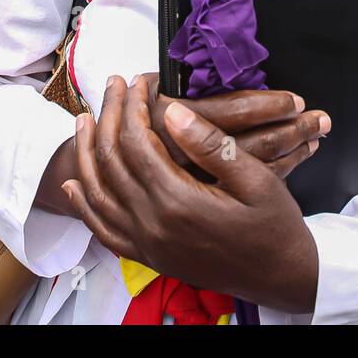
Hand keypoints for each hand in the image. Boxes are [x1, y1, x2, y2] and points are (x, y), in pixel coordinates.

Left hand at [62, 76, 319, 312]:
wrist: (281, 276)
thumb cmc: (274, 226)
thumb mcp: (255, 179)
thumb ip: (211, 145)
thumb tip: (175, 112)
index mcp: (178, 202)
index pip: (137, 141)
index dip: (133, 106)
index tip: (139, 81)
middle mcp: (153, 225)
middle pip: (112, 160)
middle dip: (109, 116)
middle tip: (112, 85)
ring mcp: (147, 244)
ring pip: (98, 193)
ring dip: (86, 153)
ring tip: (84, 120)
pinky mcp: (149, 256)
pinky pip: (104, 230)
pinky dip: (84, 206)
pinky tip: (76, 185)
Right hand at [130, 73, 328, 179]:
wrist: (122, 175)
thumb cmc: (139, 124)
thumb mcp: (153, 95)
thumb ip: (180, 86)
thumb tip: (223, 62)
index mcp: (174, 119)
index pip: (236, 111)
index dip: (270, 106)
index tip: (295, 101)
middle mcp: (187, 154)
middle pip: (255, 143)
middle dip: (293, 130)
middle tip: (319, 119)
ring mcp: (199, 183)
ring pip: (258, 168)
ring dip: (293, 149)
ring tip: (316, 134)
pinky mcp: (210, 200)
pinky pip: (251, 185)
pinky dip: (282, 169)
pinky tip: (297, 156)